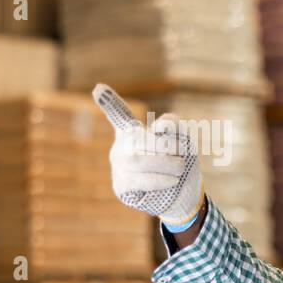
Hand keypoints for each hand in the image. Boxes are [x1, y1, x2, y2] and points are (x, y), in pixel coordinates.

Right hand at [93, 83, 203, 227]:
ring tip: (179, 169)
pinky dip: (160, 180)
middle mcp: (122, 145)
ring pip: (138, 160)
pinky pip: (139, 180)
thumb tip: (163, 125)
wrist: (183, 194)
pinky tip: (171, 181)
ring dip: (165, 164)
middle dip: (166, 147)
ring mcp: (119, 165)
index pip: (120, 113)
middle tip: (182, 155)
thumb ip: (175, 126)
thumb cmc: (179, 162)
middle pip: (140, 139)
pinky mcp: (121, 185)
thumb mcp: (184, 140)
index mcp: (133, 130)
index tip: (98, 88)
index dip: (110, 102)